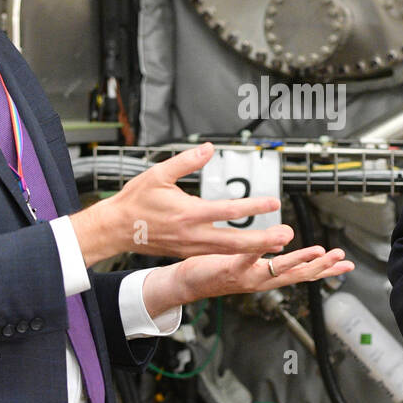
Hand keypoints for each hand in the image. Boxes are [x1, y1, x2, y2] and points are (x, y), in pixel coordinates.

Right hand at [72, 143, 292, 263]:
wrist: (116, 228)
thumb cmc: (136, 200)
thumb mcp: (158, 174)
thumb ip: (186, 161)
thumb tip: (209, 148)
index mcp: (188, 213)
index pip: (228, 211)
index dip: (254, 207)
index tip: (274, 202)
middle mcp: (192, 234)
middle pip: (235, 241)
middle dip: (262, 240)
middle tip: (285, 236)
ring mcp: (191, 246)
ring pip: (228, 251)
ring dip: (255, 248)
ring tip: (278, 243)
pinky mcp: (188, 252)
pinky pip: (217, 254)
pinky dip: (237, 253)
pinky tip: (252, 250)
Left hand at [144, 246, 353, 309]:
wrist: (187, 284)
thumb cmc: (216, 271)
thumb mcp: (249, 265)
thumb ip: (267, 258)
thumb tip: (284, 244)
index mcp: (267, 278)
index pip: (303, 274)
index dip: (325, 270)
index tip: (346, 264)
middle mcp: (262, 281)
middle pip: (298, 275)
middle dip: (321, 267)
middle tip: (340, 258)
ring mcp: (248, 276)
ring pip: (279, 269)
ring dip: (300, 260)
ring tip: (319, 251)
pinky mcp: (231, 268)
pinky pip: (248, 258)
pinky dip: (261, 251)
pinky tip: (273, 242)